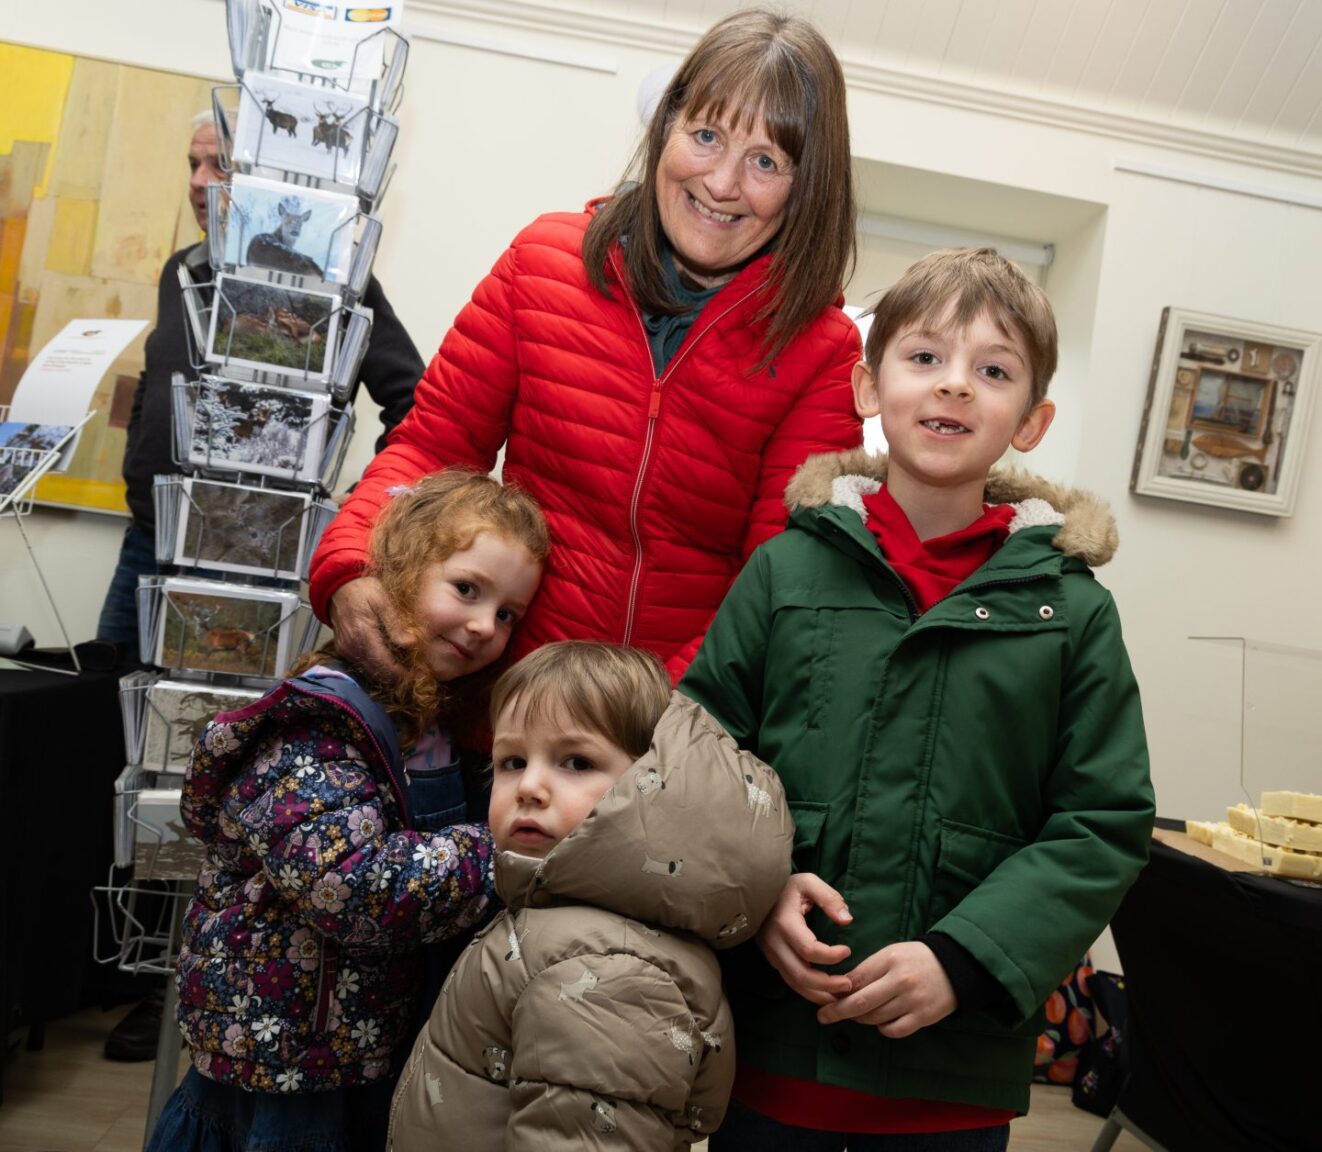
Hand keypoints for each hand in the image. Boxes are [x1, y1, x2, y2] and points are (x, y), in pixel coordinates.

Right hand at [328, 576, 410, 683]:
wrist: (338, 586)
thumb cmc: (363, 589)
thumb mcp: (383, 601)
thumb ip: (396, 625)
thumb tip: (411, 644)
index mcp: (362, 635)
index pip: (384, 664)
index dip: (402, 674)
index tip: (418, 674)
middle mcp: (351, 646)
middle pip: (377, 673)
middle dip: (397, 677)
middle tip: (416, 675)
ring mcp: (345, 650)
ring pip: (369, 672)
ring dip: (387, 674)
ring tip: (406, 670)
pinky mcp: (343, 649)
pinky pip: (362, 665)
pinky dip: (377, 667)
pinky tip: (391, 662)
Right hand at [756, 873, 853, 1005]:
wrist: (756, 890)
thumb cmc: (787, 886)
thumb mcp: (809, 882)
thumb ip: (829, 898)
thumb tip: (847, 920)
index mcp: (784, 923)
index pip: (809, 949)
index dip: (831, 956)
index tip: (848, 950)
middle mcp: (774, 943)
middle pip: (801, 975)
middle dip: (827, 985)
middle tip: (849, 985)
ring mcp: (771, 954)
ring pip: (795, 983)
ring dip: (818, 994)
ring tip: (841, 996)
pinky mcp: (772, 959)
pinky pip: (790, 981)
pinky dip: (809, 991)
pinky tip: (825, 992)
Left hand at [816, 941, 955, 1038]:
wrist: (954, 966)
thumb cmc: (916, 959)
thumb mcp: (891, 954)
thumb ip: (868, 970)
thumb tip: (841, 988)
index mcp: (890, 960)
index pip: (856, 978)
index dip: (837, 990)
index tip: (825, 997)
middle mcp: (900, 980)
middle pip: (861, 1001)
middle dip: (838, 1011)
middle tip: (823, 1016)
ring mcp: (912, 1000)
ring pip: (875, 1018)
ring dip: (860, 1019)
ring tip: (856, 1015)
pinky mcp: (923, 1017)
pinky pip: (893, 1030)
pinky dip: (882, 1028)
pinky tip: (880, 1022)